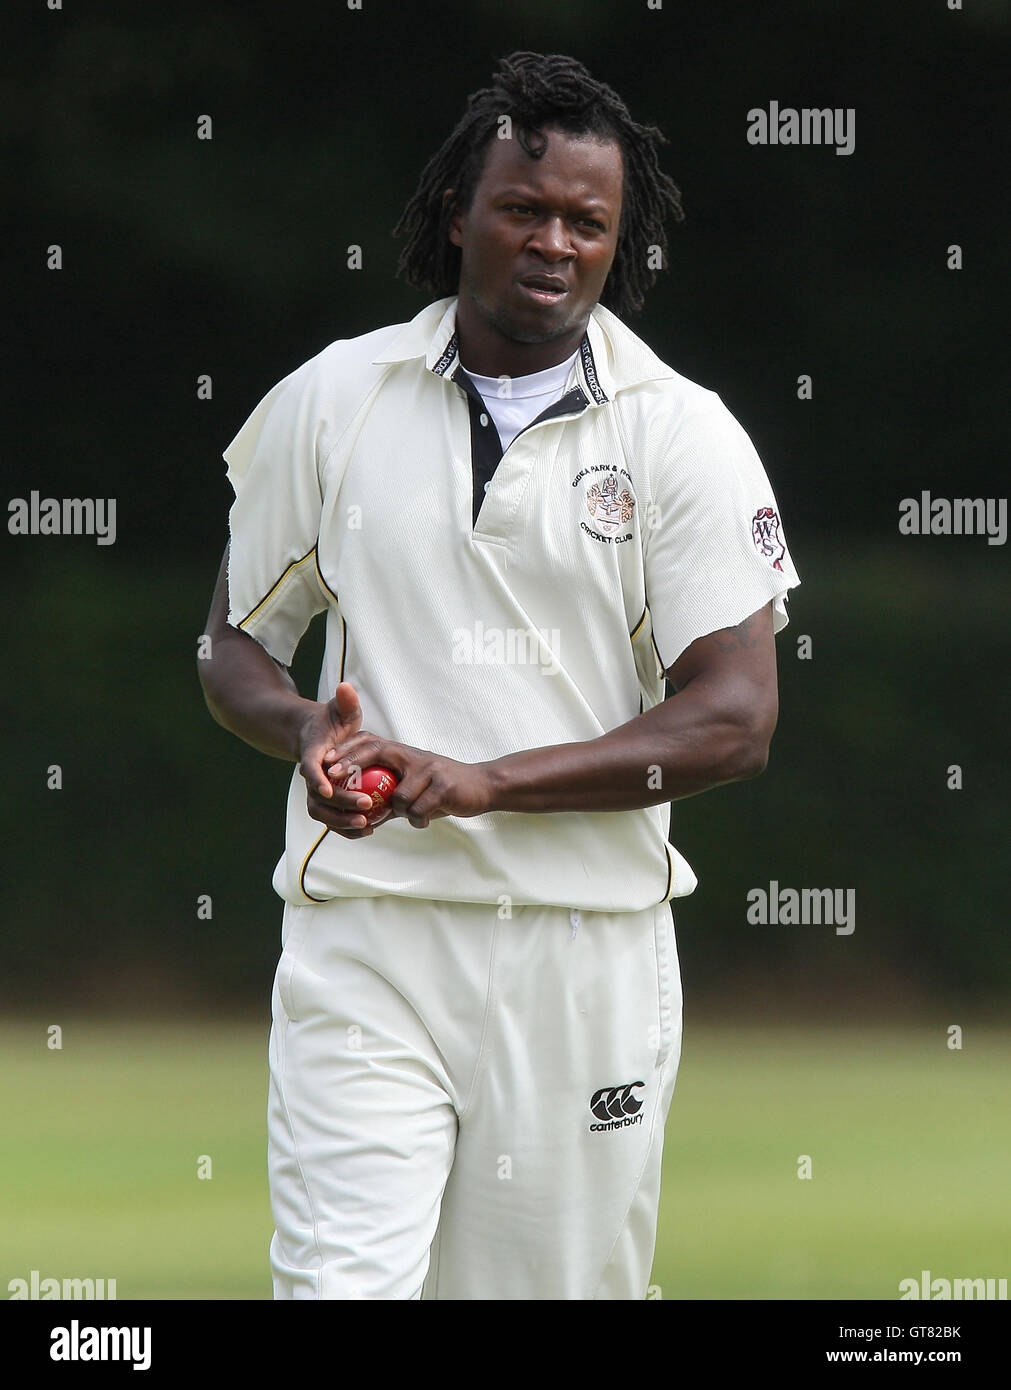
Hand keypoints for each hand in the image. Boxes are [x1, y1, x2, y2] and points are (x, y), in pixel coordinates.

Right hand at [297, 682, 378, 838]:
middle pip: (319, 797)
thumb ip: (344, 701)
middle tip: (366, 805)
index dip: (317, 779)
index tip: (327, 789)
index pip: (309, 768)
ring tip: (368, 825)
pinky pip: (332, 820)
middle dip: (341, 803)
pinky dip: (346, 828)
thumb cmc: (331, 721)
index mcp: (311, 754)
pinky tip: (370, 829)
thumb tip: (346, 686)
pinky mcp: (325, 802)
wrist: (317, 737)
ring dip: (343, 822)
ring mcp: (315, 791)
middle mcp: (310, 777)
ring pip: (323, 813)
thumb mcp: (339, 709)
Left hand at [322, 734, 495, 829]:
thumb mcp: (414, 788)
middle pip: (377, 752)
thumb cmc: (443, 790)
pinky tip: (425, 820)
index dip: (347, 750)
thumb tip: (363, 814)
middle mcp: (414, 756)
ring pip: (398, 796)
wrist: (481, 787)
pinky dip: (418, 819)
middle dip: (351, 764)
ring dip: (402, 812)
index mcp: (405, 754)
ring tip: (415, 815)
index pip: (372, 743)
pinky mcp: (443, 786)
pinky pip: (418, 809)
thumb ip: (390, 796)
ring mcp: (429, 769)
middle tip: (333, 779)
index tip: (327, 763)